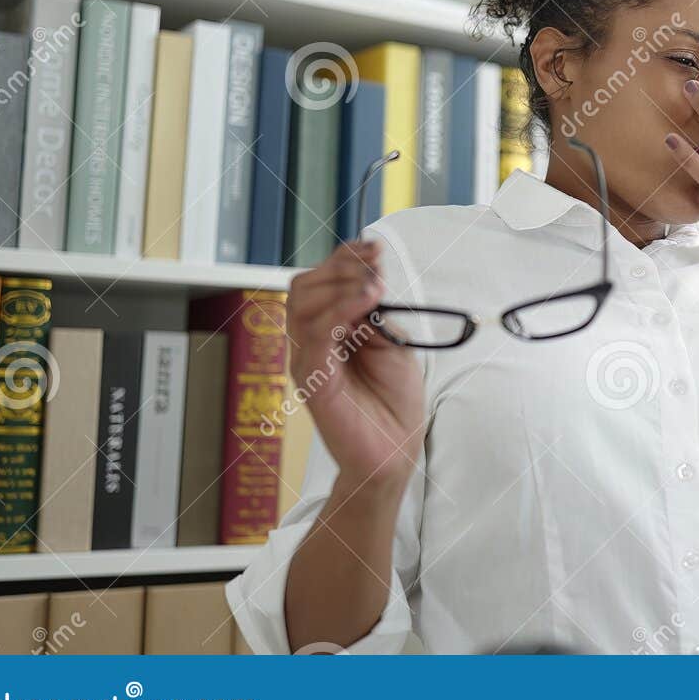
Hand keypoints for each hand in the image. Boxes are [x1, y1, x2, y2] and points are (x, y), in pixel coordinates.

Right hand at [286, 240, 424, 492]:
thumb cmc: (393, 400)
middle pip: (304, 287)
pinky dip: (340, 312)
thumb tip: (369, 279)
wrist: (394, 452)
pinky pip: (315, 338)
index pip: (320, 281)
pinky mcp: (313, 382)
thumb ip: (376, 312)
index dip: (343, 258)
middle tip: (377, 266)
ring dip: (343, 285)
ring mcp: (308, 361)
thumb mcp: (392, 342)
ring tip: (376, 284)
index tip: (374, 247)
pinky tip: (368, 300)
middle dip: (341, 267)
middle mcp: (310, 342)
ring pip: (304, 306)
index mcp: (327, 330)